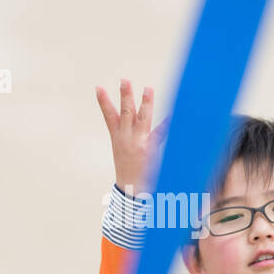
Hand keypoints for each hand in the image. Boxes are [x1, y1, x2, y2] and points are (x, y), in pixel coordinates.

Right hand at [95, 78, 169, 192]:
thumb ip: (124, 133)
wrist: (131, 193)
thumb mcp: (121, 151)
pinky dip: (168, 124)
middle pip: (125, 112)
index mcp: (117, 138)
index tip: (98, 87)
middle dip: (125, 95)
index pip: (108, 116)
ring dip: (145, 102)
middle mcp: (126, 138)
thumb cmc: (128, 172)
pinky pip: (161, 134)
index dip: (103, 102)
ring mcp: (139, 143)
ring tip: (148, 88)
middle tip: (125, 79)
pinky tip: (175, 115)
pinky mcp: (151, 150)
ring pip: (142, 118)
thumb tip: (124, 118)